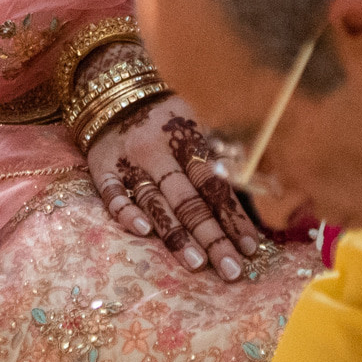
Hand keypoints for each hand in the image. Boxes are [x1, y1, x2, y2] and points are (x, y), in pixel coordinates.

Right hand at [84, 90, 270, 281]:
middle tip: (231, 270)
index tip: (250, 247)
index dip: (233, 217)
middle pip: (189, 200)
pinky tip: (144, 232)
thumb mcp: (194, 126)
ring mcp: (129, 163)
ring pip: (155, 202)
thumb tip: (258, 186)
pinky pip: (114, 194)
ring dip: (176, 234)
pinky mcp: (103, 170)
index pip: (214, 186)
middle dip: (212, 237)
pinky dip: (127, 212)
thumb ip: (217, 157)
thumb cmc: (163, 119)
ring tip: (196, 263)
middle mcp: (159, 154)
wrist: (112, 91)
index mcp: (186, 142)